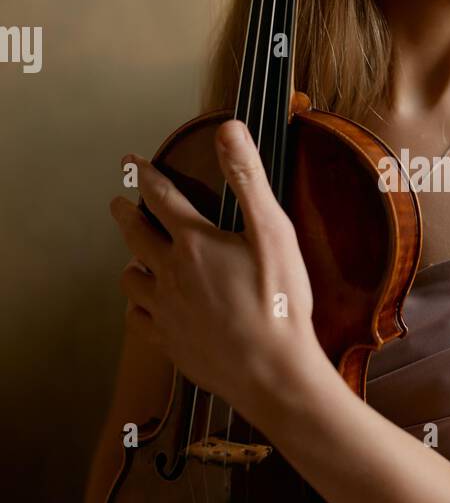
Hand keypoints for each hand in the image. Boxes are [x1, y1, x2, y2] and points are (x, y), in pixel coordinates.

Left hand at [108, 119, 332, 424]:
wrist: (273, 372)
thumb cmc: (279, 303)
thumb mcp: (274, 232)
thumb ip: (248, 179)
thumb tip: (229, 130)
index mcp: (195, 243)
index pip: (161, 197)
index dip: (144, 175)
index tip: (131, 163)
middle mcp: (170, 274)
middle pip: (135, 236)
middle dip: (125, 214)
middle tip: (118, 204)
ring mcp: (166, 311)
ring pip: (131, 280)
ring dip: (131, 263)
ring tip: (136, 260)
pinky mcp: (169, 342)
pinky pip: (139, 320)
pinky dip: (139, 307)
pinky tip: (148, 307)